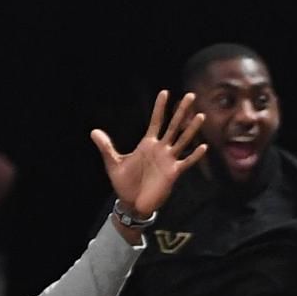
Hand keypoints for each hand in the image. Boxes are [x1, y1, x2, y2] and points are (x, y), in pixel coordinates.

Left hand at [91, 90, 208, 219]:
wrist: (132, 203)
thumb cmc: (124, 183)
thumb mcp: (113, 163)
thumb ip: (106, 147)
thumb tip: (93, 131)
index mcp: (147, 144)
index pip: (156, 121)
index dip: (159, 108)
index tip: (164, 92)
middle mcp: (161, 149)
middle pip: (173, 126)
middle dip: (181, 111)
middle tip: (190, 96)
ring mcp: (168, 160)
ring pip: (183, 141)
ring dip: (191, 129)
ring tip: (200, 116)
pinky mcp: (173, 173)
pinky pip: (186, 162)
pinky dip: (194, 155)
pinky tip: (203, 146)